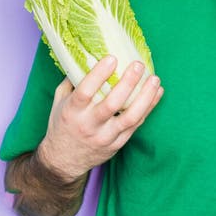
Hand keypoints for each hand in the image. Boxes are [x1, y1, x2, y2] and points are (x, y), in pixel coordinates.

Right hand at [38, 56, 162, 181]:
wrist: (62, 161)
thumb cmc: (62, 124)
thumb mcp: (59, 101)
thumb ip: (72, 79)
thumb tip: (88, 54)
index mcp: (72, 111)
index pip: (85, 92)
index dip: (99, 74)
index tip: (113, 57)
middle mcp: (88, 125)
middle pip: (111, 104)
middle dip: (128, 83)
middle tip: (138, 65)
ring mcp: (104, 137)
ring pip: (130, 117)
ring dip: (145, 97)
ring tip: (155, 79)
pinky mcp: (116, 144)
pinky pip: (136, 125)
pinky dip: (149, 108)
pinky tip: (156, 93)